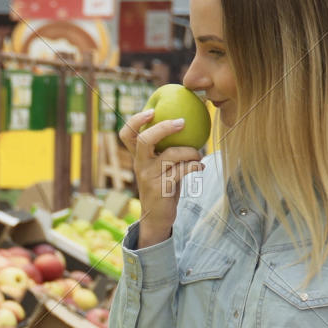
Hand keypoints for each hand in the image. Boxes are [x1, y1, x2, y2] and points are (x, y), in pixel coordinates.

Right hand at [119, 109, 204, 246]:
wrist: (156, 217)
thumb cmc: (163, 185)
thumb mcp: (159, 166)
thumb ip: (165, 148)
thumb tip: (186, 122)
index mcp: (138, 157)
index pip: (127, 134)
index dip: (136, 120)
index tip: (153, 110)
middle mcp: (140, 165)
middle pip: (145, 140)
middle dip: (164, 127)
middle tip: (182, 122)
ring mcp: (149, 177)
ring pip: (170, 155)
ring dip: (190, 151)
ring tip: (198, 154)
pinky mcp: (161, 188)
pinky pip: (181, 171)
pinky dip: (194, 166)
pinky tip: (200, 166)